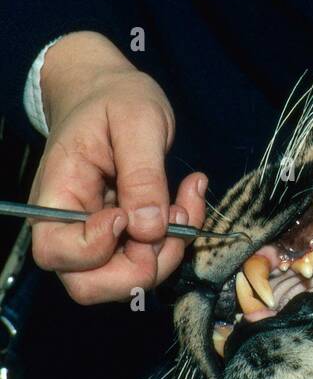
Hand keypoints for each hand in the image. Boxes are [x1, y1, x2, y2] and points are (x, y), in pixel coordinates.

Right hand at [29, 32, 207, 303]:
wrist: (113, 94)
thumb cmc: (116, 101)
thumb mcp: (136, 121)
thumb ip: (142, 174)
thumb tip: (148, 228)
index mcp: (55, 196)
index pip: (56, 251)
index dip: (95, 247)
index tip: (125, 214)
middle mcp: (70, 227)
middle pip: (89, 285)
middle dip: (142, 267)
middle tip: (175, 220)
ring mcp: (98, 238)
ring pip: (127, 279)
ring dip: (169, 250)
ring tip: (189, 197)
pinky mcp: (126, 238)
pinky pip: (151, 258)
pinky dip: (179, 237)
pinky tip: (190, 197)